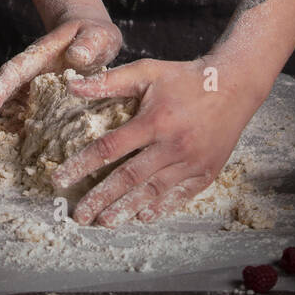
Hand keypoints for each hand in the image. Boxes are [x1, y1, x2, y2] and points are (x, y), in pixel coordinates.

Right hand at [0, 12, 121, 134]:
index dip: (0, 90)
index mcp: (39, 56)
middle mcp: (28, 71)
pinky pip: (15, 111)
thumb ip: (88, 45)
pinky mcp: (34, 98)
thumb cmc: (93, 36)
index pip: (15, 72)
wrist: (91, 40)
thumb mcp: (97, 36)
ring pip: (1, 100)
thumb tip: (76, 56)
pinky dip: (1, 124)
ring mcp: (29, 85)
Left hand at [50, 56, 264, 225]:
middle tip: (79, 215)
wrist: (234, 86)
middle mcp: (173, 145)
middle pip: (129, 178)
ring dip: (126, 209)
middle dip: (100, 198)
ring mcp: (192, 162)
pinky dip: (160, 208)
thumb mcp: (147, 72)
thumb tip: (72, 86)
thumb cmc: (184, 77)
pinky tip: (142, 217)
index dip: (82, 164)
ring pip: (153, 192)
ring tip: (104, 222)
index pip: (110, 147)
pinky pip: (179, 196)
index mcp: (155, 121)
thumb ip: (109, 82)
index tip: (60, 179)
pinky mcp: (207, 172)